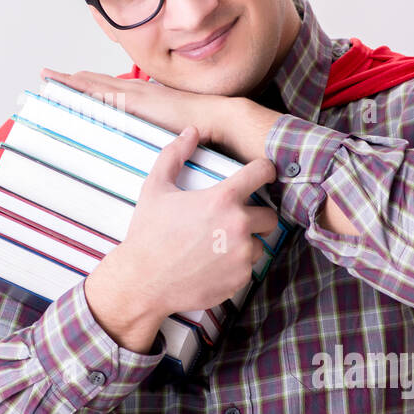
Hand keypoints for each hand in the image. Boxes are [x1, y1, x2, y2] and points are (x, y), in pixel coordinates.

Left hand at [40, 67, 234, 153]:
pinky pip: (103, 91)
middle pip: (96, 82)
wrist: (218, 120)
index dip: (88, 87)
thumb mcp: (172, 134)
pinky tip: (69, 84)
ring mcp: (136, 94)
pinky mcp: (137, 101)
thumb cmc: (201, 131)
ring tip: (48, 76)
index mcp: (144, 100)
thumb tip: (156, 153)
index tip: (69, 85)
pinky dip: (84, 87)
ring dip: (71, 80)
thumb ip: (161, 138)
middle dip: (71, 80)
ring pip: (94, 83)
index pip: (109, 90)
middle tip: (47, 76)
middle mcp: (137, 92)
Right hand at [87, 126, 279, 349]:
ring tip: (218, 246)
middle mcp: (238, 225)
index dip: (264, 170)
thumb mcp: (155, 188)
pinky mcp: (239, 279)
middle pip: (270, 215)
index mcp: (222, 199)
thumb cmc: (148, 234)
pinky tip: (213, 265)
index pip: (262, 173)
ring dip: (245, 243)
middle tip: (233, 220)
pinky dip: (236, 266)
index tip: (261, 175)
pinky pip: (249, 269)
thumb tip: (190, 131)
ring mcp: (241, 255)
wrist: (142, 282)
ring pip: (260, 244)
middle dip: (256, 216)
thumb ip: (174, 155)